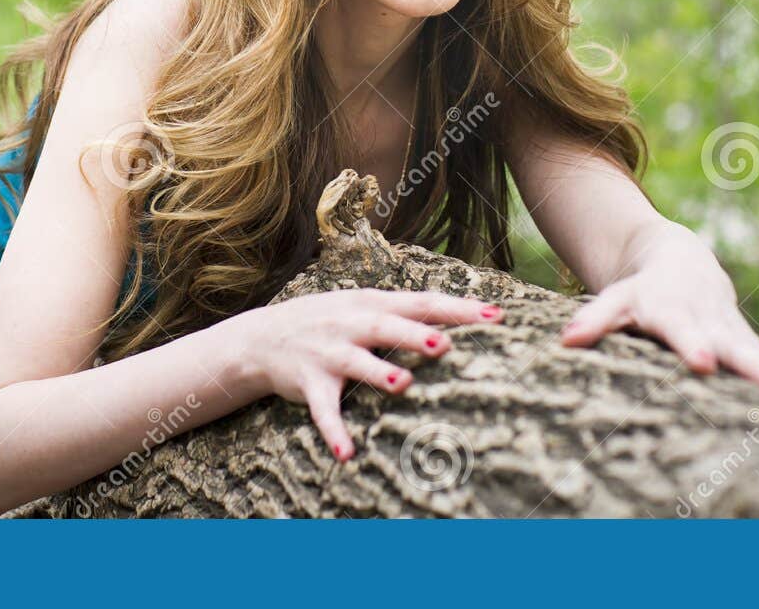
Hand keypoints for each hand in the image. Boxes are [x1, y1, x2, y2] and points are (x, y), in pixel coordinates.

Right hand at [236, 287, 505, 461]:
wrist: (263, 336)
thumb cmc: (332, 321)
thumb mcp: (365, 307)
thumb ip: (407, 314)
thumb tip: (461, 323)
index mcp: (372, 304)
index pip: (420, 303)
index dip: (457, 309)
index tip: (495, 315)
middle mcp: (351, 325)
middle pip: (386, 327)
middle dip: (414, 335)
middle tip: (445, 344)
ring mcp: (329, 353)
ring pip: (356, 363)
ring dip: (378, 372)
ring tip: (401, 384)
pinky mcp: (309, 383)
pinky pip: (323, 410)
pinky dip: (334, 431)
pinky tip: (347, 454)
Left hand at [559, 229, 758, 406]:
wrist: (681, 261)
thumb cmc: (641, 291)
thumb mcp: (617, 298)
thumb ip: (595, 319)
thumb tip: (566, 341)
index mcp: (673, 310)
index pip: (680, 328)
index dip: (690, 343)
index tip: (702, 363)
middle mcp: (708, 322)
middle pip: (729, 343)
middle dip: (747, 365)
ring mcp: (732, 333)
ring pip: (757, 356)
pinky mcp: (748, 346)